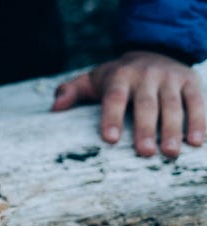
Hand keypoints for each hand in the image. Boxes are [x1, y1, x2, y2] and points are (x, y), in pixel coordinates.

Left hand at [51, 51, 204, 157]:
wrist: (153, 51)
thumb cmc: (116, 77)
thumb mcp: (92, 80)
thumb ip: (71, 91)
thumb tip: (54, 109)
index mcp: (120, 77)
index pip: (114, 97)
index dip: (111, 117)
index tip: (109, 139)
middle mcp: (146, 75)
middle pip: (146, 104)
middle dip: (145, 128)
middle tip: (145, 153)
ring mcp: (170, 78)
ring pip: (173, 105)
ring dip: (173, 129)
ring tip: (171, 153)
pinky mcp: (191, 81)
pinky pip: (197, 102)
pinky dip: (199, 121)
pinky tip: (197, 142)